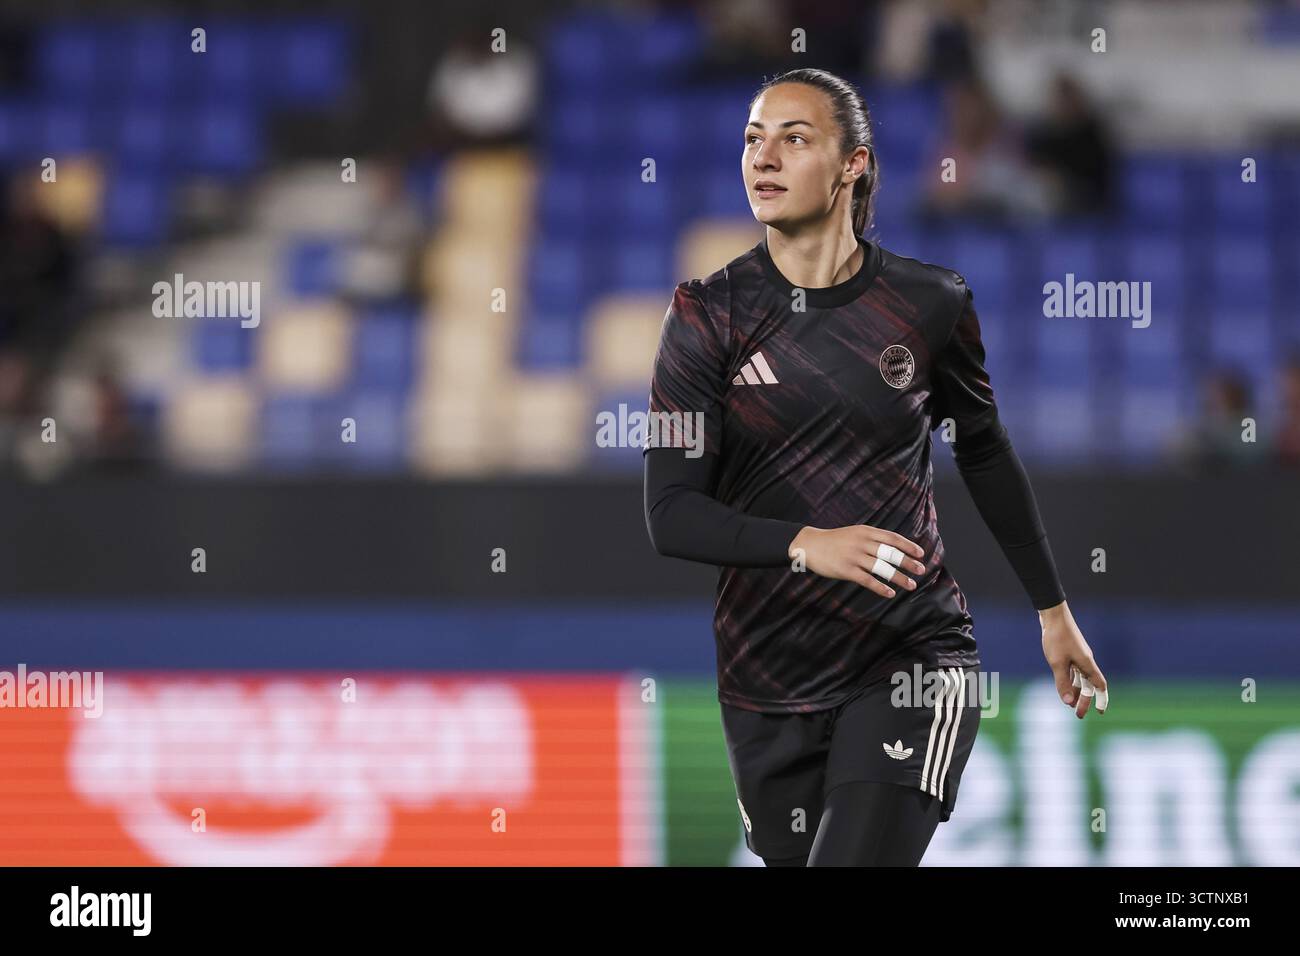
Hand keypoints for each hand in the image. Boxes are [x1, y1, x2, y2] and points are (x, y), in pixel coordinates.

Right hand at [787, 525, 926, 598]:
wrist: (809, 544)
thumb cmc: (835, 540)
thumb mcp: (854, 533)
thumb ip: (872, 538)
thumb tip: (894, 548)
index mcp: (865, 532)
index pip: (892, 538)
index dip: (908, 546)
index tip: (921, 554)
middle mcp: (861, 543)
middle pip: (890, 553)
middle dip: (908, 562)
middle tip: (921, 570)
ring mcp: (854, 557)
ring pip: (882, 568)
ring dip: (899, 578)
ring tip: (911, 585)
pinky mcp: (846, 570)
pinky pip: (868, 581)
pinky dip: (881, 588)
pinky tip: (891, 593)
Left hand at [1040, 600, 1108, 717]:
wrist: (1053, 615)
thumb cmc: (1056, 638)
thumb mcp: (1057, 663)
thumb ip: (1063, 683)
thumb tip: (1069, 703)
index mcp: (1087, 664)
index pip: (1099, 686)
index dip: (1101, 699)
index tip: (1100, 712)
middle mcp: (1085, 661)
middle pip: (1089, 685)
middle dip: (1084, 700)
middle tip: (1078, 715)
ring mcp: (1078, 656)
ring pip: (1080, 679)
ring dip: (1076, 692)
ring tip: (1070, 705)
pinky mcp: (1069, 652)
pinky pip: (1073, 671)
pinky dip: (1070, 681)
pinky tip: (1064, 687)